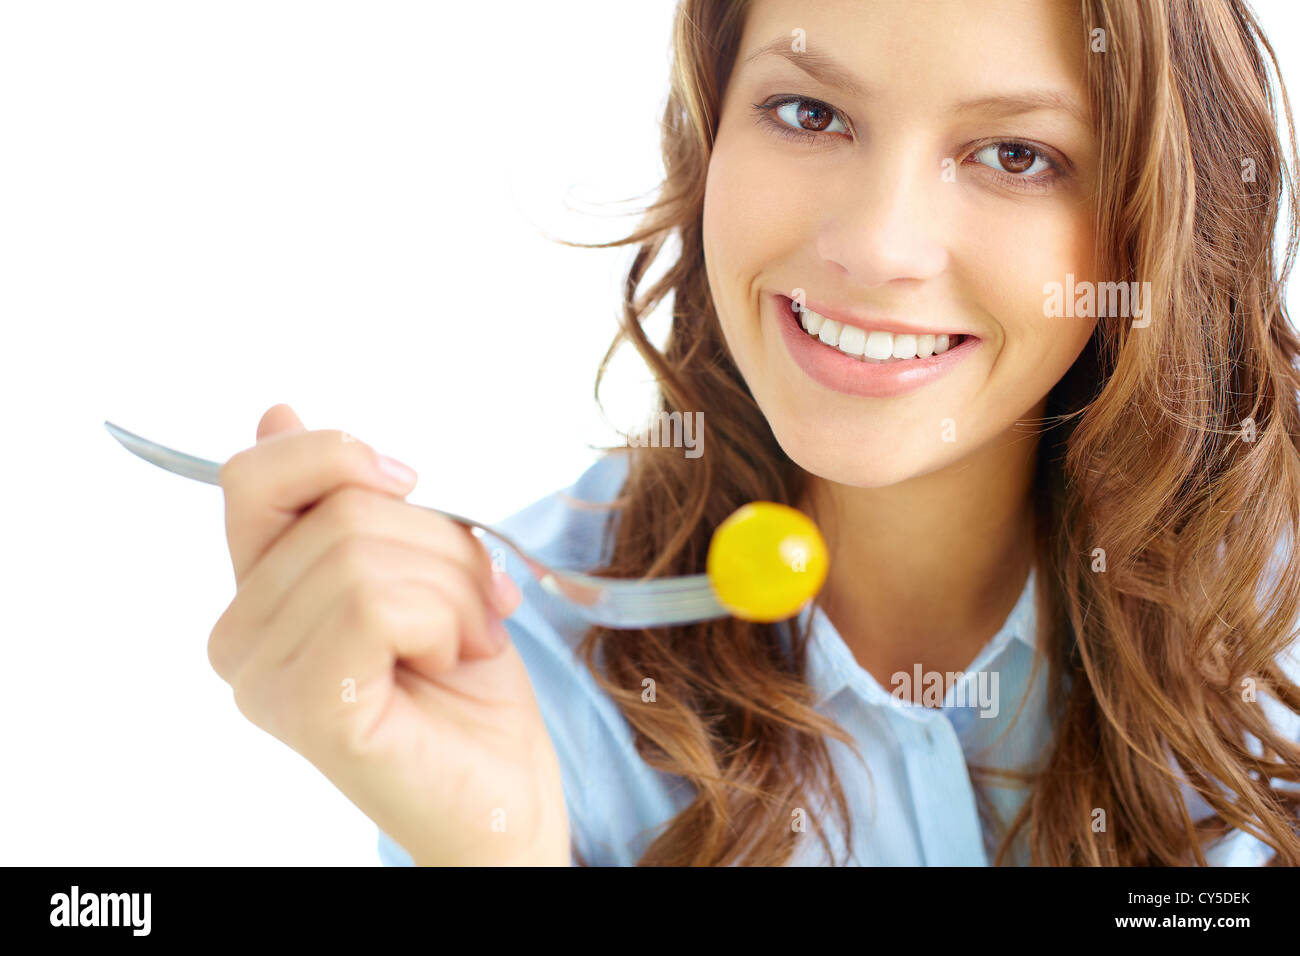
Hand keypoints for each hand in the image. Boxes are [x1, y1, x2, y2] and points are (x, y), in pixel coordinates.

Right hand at [207, 404, 570, 864]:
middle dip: (442, 546)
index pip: (256, 475)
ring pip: (364, 555)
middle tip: (476, 605)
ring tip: (468, 640)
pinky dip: (444, 620)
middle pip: (342, 511)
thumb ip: (347, 501)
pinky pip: (377, 606)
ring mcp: (265, 678)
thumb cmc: (464, 682)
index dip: (340, 455)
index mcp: (260, 591)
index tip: (411, 480)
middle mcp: (242, 636)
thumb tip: (275, 413)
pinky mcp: (307, 709)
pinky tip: (454, 660)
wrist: (505, 791)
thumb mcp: (418, 562)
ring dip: (454, 589)